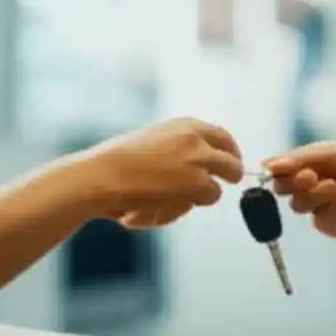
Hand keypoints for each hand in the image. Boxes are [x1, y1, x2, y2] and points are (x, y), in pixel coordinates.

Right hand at [84, 117, 243, 226]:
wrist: (101, 175)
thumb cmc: (116, 163)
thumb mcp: (153, 140)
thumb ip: (179, 148)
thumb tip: (199, 165)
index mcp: (186, 125)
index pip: (222, 137)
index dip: (228, 155)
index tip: (228, 166)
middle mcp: (197, 139)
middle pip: (233, 163)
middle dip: (229, 178)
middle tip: (218, 189)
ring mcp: (199, 161)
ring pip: (217, 190)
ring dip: (197, 198)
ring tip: (163, 199)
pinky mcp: (197, 184)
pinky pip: (203, 203)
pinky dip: (181, 210)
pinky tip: (155, 207)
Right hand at [263, 141, 335, 237]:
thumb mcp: (334, 152)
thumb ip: (301, 158)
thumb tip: (266, 163)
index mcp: (309, 165)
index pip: (281, 170)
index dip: (278, 170)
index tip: (282, 168)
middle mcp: (310, 186)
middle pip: (283, 189)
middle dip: (293, 183)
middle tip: (310, 177)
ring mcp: (320, 207)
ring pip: (298, 205)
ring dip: (313, 195)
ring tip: (334, 187)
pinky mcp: (333, 225)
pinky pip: (319, 220)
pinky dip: (331, 210)